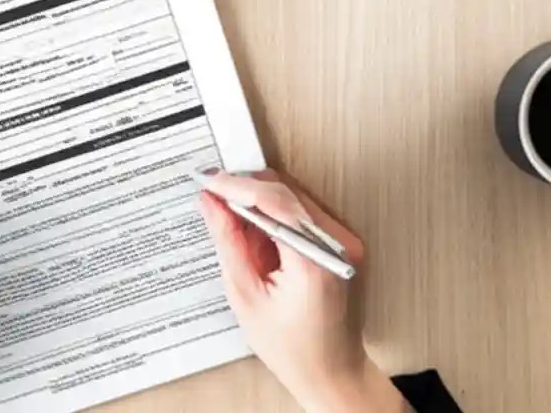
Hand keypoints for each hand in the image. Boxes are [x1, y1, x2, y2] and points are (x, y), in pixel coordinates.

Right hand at [198, 170, 406, 412]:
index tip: (208, 181)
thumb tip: (211, 203)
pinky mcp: (340, 242)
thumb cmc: (291, 347)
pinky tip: (252, 227)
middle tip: (210, 193)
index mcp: (313, 261)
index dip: (235, 186)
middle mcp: (336, 244)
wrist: (330, 370)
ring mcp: (343, 241)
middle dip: (243, 188)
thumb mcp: (246, 296)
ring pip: (292, 197)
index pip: (272, 203)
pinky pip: (301, 212)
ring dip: (257, 199)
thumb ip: (228, 242)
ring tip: (227, 215)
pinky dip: (273, 212)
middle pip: (284, 193)